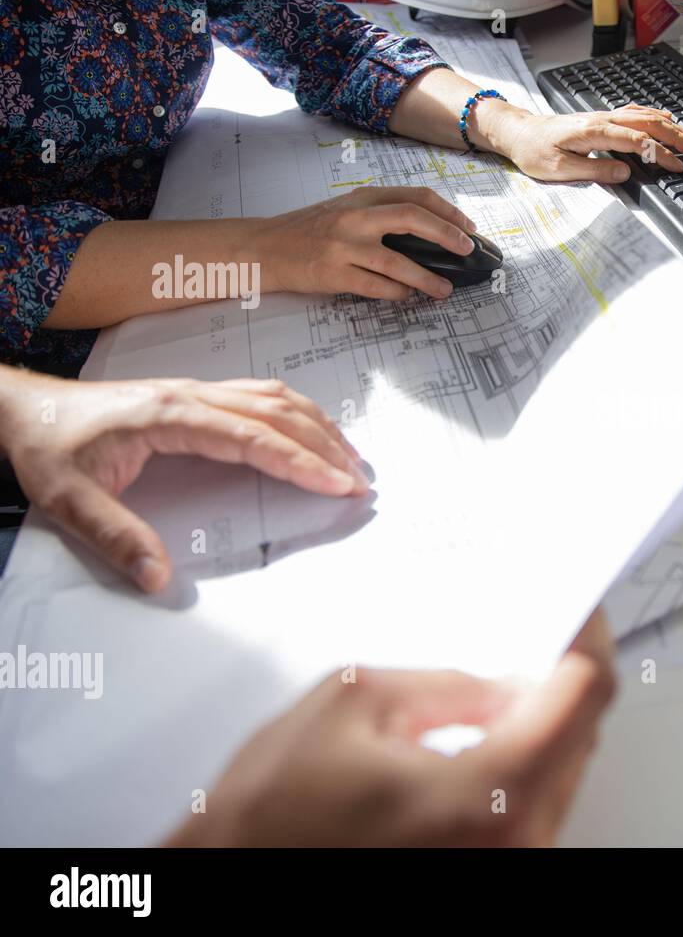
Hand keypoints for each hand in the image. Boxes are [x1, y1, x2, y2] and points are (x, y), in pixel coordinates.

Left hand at [0, 369, 366, 592]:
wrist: (22, 408)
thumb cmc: (47, 446)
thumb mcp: (68, 499)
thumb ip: (115, 538)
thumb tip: (158, 578)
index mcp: (169, 416)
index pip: (253, 437)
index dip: (300, 461)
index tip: (337, 483)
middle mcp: (191, 396)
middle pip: (278, 413)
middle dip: (326, 446)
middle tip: (361, 480)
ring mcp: (196, 391)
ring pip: (276, 398)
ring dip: (319, 426)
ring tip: (351, 457)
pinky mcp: (195, 396)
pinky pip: (261, 396)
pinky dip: (298, 414)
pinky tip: (312, 431)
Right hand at [166, 610, 616, 846]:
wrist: (234, 880)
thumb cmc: (268, 822)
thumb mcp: (350, 703)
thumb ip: (445, 684)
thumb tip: (503, 684)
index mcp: (486, 796)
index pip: (583, 696)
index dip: (586, 640)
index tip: (581, 615)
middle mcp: (512, 843)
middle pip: (580, 737)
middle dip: (558, 683)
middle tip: (536, 645)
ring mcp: (506, 868)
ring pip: (560, 776)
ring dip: (540, 728)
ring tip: (495, 696)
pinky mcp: (490, 875)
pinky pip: (531, 810)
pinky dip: (518, 768)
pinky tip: (480, 745)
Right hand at [258, 186, 478, 300]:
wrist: (266, 247)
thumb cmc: (311, 230)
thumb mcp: (347, 209)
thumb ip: (382, 215)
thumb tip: (432, 232)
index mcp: (363, 197)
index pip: (415, 197)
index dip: (447, 212)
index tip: (467, 228)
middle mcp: (355, 217)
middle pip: (411, 218)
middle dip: (446, 235)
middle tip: (467, 250)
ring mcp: (344, 246)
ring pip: (397, 262)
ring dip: (427, 278)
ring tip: (445, 290)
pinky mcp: (334, 274)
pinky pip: (376, 287)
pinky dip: (398, 293)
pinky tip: (407, 296)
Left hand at [487, 103, 682, 182]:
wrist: (519, 133)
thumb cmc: (534, 152)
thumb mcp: (560, 169)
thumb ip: (594, 170)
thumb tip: (624, 171)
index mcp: (594, 131)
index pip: (637, 142)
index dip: (660, 154)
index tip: (678, 166)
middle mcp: (602, 119)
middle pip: (648, 124)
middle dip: (676, 137)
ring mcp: (603, 116)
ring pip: (644, 116)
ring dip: (670, 126)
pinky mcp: (602, 118)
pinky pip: (635, 112)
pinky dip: (655, 116)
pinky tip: (666, 120)